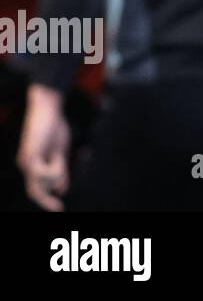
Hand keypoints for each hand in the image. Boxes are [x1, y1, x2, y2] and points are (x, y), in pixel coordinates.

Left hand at [17, 84, 70, 210]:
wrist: (48, 109)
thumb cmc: (54, 126)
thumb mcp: (60, 152)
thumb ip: (60, 170)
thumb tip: (61, 189)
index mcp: (33, 164)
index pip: (38, 188)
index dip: (47, 199)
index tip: (59, 206)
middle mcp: (26, 165)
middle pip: (36, 190)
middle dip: (47, 201)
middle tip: (59, 209)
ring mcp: (26, 161)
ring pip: (44, 182)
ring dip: (58, 172)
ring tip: (59, 153)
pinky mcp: (29, 156)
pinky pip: (43, 174)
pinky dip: (54, 168)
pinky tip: (56, 155)